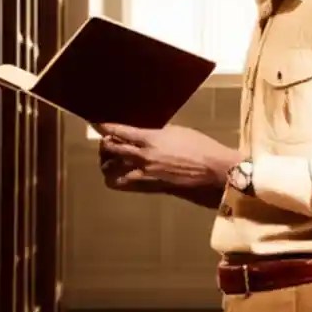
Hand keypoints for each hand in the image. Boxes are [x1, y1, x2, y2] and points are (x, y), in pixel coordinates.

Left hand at [96, 123, 241, 189]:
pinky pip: (122, 184)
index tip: (96, 123)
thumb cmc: (202, 149)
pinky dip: (116, 178)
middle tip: (106, 141)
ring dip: (106, 164)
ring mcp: (144, 175)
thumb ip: (156, 132)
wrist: (215, 173)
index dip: (104, 126)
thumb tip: (142, 132)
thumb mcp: (178, 132)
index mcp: (151, 139)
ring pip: (110, 171)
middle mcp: (143, 157)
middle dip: (104, 145)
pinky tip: (120, 174)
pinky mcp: (148, 188)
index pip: (119, 131)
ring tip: (110, 160)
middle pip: (110, 149)